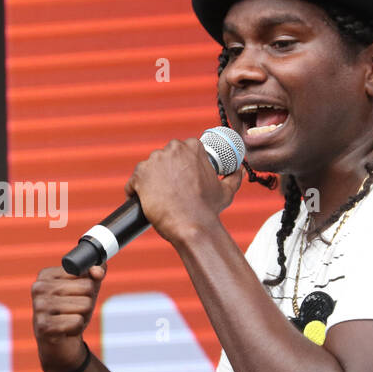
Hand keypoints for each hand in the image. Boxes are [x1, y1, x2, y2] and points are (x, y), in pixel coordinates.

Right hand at [31, 263, 105, 371]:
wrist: (59, 344)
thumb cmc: (72, 312)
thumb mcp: (87, 290)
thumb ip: (96, 273)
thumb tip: (97, 271)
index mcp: (46, 275)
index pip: (84, 271)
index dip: (88, 286)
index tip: (76, 295)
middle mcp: (39, 288)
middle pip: (87, 287)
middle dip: (87, 302)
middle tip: (73, 310)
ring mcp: (39, 307)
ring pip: (85, 305)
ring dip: (82, 316)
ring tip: (69, 320)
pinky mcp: (43, 326)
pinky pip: (77, 321)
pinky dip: (76, 328)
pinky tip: (65, 330)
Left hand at [123, 138, 243, 243]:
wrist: (191, 225)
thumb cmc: (208, 209)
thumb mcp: (227, 190)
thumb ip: (234, 176)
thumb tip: (239, 169)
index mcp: (192, 146)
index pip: (180, 152)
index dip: (179, 167)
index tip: (180, 180)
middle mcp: (172, 149)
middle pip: (163, 159)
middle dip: (164, 172)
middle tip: (170, 191)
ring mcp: (154, 161)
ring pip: (148, 169)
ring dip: (150, 181)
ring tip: (159, 198)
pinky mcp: (140, 175)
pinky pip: (133, 182)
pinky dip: (136, 191)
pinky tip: (142, 200)